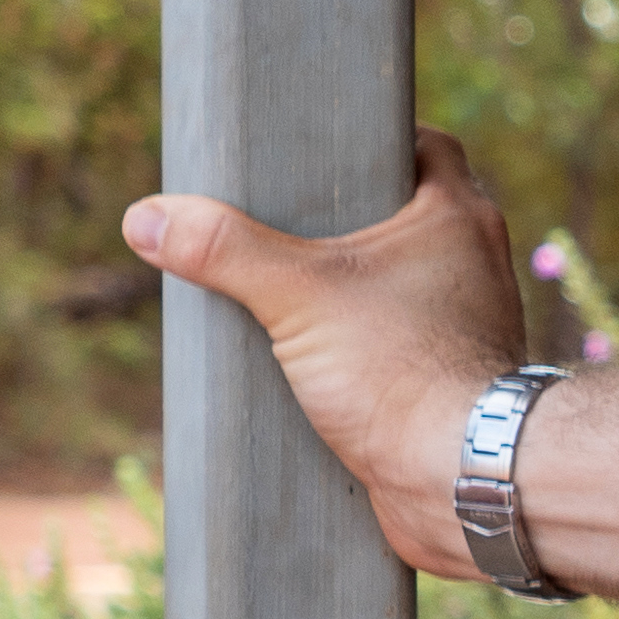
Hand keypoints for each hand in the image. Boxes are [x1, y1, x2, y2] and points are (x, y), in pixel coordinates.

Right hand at [126, 127, 530, 584]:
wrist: (459, 476)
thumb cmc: (401, 370)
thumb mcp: (300, 294)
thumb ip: (224, 251)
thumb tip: (147, 217)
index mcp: (459, 215)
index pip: (425, 147)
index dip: (371, 142)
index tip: (312, 152)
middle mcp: (472, 262)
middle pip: (399, 216)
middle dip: (337, 221)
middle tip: (268, 222)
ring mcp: (461, 321)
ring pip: (394, 285)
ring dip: (340, 289)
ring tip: (268, 291)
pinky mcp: (441, 377)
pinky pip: (391, 342)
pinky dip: (350, 344)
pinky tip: (296, 358)